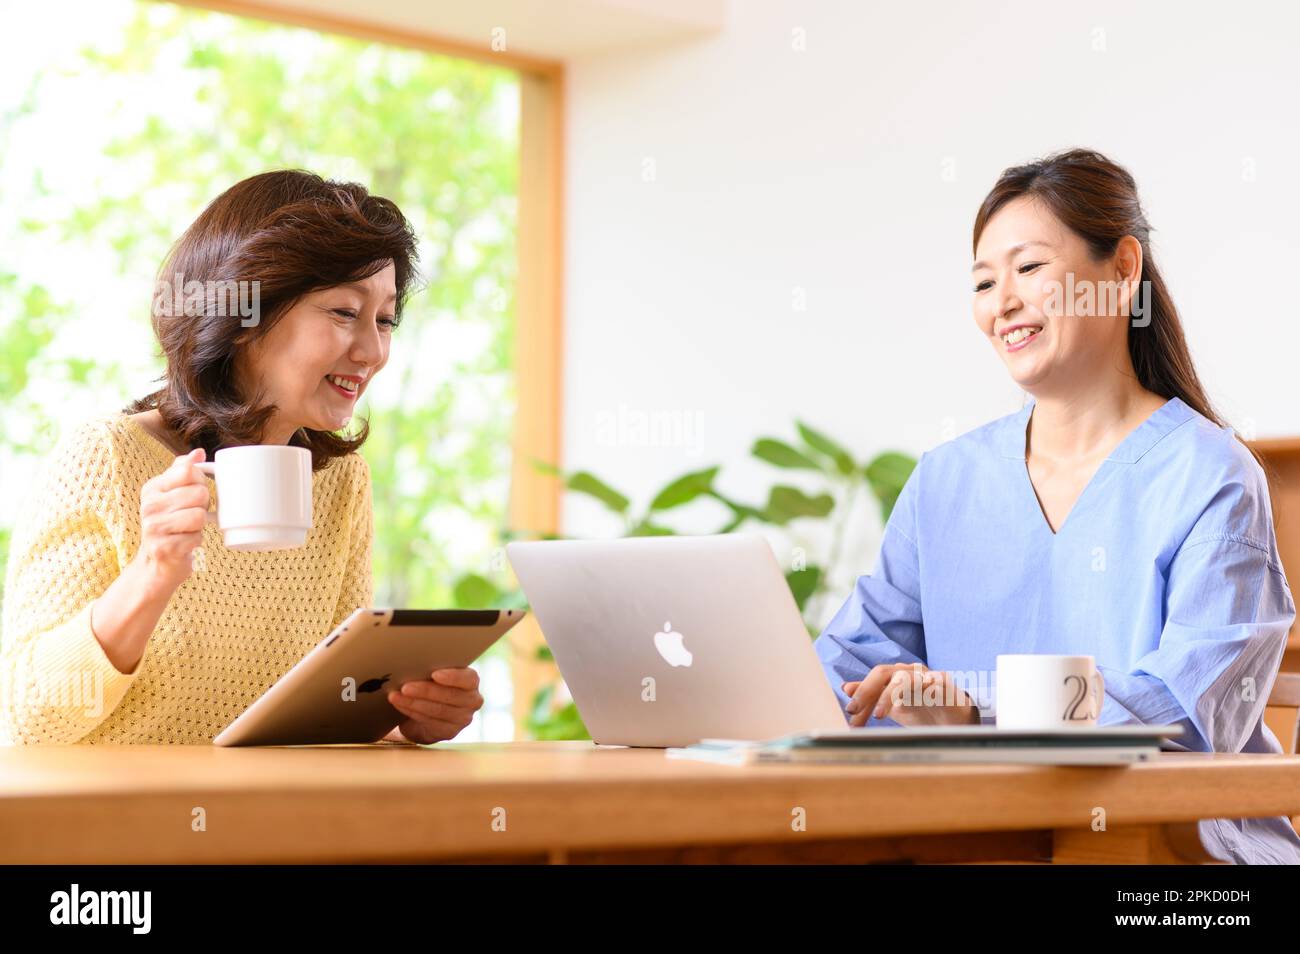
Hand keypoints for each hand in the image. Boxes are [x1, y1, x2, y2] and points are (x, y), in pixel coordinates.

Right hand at [133, 447, 210, 595]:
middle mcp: (150, 505)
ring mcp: (154, 527)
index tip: (193, 493)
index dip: (200, 481)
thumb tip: (199, 452)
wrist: (156, 563)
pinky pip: (197, 537)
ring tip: (187, 529)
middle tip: (191, 515)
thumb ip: (183, 471)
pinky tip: (183, 543)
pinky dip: (195, 542)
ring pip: (200, 516)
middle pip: (199, 493)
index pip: (188, 470)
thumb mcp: (172, 494)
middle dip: (203, 505)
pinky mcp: (164, 548)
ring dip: (200, 525)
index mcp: (153, 488)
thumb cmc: (170, 524)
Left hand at [386, 667, 483, 743]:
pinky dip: (412, 712)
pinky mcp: (450, 732)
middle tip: (405, 687)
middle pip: (450, 695)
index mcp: (471, 681)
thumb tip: (412, 660)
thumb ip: (431, 667)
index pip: (468, 679)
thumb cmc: (431, 683)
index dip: (452, 677)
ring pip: (438, 710)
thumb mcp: (434, 674)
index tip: (434, 674)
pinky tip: (400, 705)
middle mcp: (472, 700)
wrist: (427, 711)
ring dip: (414, 703)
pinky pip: (430, 721)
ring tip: (395, 696)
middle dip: (426, 691)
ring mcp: (463, 718)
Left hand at [842, 662, 978, 726]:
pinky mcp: (944, 684)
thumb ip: (872, 696)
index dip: (859, 696)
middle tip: (853, 710)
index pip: (872, 681)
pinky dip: (921, 691)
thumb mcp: (892, 705)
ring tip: (878, 714)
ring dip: (888, 695)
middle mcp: (909, 672)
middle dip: (866, 690)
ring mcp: (927, 676)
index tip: (849, 714)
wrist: (954, 718)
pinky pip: (933, 684)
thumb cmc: (921, 709)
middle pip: (883, 673)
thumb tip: (846, 687)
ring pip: (904, 678)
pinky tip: (911, 703)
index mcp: (895, 676)